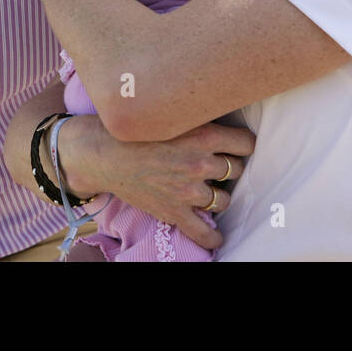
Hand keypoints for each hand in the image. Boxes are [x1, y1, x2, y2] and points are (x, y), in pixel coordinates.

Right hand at [58, 115, 254, 250]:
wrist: (105, 154)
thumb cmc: (138, 131)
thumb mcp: (173, 115)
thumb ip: (200, 119)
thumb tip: (222, 117)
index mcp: (204, 135)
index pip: (246, 143)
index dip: (241, 144)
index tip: (237, 146)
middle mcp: (200, 163)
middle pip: (235, 169)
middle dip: (227, 167)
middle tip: (216, 164)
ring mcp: (188, 190)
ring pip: (224, 199)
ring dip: (219, 195)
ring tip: (210, 190)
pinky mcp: (174, 211)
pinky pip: (203, 231)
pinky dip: (212, 236)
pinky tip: (217, 236)